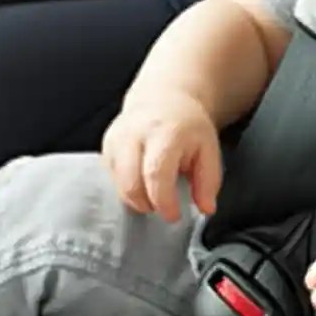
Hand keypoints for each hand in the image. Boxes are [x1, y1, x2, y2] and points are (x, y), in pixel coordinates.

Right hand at [100, 87, 222, 221]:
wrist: (164, 99)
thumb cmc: (188, 127)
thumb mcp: (209, 150)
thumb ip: (208, 181)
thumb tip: (206, 209)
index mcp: (165, 133)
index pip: (156, 174)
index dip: (163, 201)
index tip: (173, 216)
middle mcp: (134, 134)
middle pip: (130, 183)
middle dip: (147, 204)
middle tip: (164, 206)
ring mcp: (116, 139)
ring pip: (118, 184)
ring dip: (136, 198)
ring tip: (155, 192)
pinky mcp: (105, 145)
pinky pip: (111, 178)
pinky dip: (126, 187)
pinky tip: (142, 181)